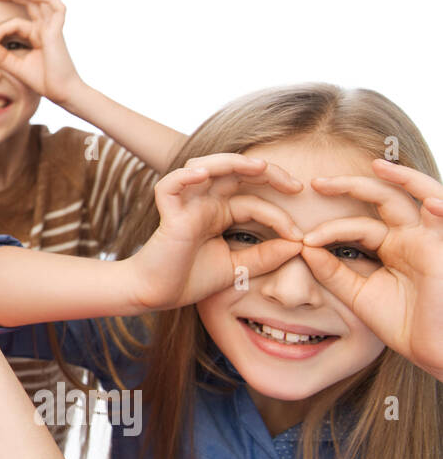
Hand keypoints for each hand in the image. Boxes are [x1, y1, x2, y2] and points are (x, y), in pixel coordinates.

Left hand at [0, 0, 84, 106]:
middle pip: (32, 3)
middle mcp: (46, 29)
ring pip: (42, 0)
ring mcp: (53, 27)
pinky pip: (55, 5)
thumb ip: (1, 55)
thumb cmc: (43, 81)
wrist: (61, 92)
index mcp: (38, 36)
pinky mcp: (58, 29)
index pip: (16, 23)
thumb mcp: (16, 66)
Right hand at [129, 153, 306, 309]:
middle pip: (234, 171)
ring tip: (258, 167)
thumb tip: (298, 245)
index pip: (254, 201)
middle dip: (266, 172)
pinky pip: (170, 185)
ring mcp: (185, 205)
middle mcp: (203, 203)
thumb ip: (265, 257)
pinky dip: (184, 176)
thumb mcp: (238, 268)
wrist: (157, 296)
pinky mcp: (168, 214)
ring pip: (204, 166)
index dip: (280, 215)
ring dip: (231, 162)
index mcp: (218, 213)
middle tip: (295, 186)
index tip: (300, 238)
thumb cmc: (191, 280)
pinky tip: (203, 174)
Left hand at [299, 159, 442, 374]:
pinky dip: (442, 207)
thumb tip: (303, 246)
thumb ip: (333, 271)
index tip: (302, 240)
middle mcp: (413, 237)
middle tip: (318, 183)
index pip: (358, 225)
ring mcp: (433, 239)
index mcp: (392, 246)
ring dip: (403, 178)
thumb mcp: (359, 294)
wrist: (434, 351)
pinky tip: (429, 203)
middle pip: (384, 199)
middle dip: (353, 186)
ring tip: (378, 166)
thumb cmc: (403, 325)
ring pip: (422, 194)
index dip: (329, 229)